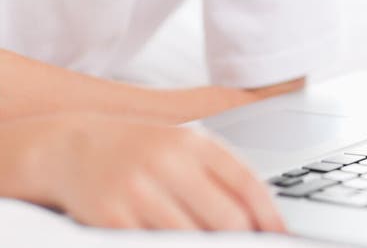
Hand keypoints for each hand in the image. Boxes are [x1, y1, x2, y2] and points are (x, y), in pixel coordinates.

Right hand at [35, 112, 286, 231]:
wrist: (73, 147)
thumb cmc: (138, 150)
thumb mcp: (180, 148)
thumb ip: (219, 176)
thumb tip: (259, 220)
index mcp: (191, 142)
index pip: (246, 182)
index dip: (270, 216)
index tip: (280, 237)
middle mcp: (167, 162)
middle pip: (226, 219)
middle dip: (242, 242)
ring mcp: (138, 191)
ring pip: (192, 240)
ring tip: (212, 246)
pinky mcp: (112, 219)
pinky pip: (153, 246)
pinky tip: (176, 244)